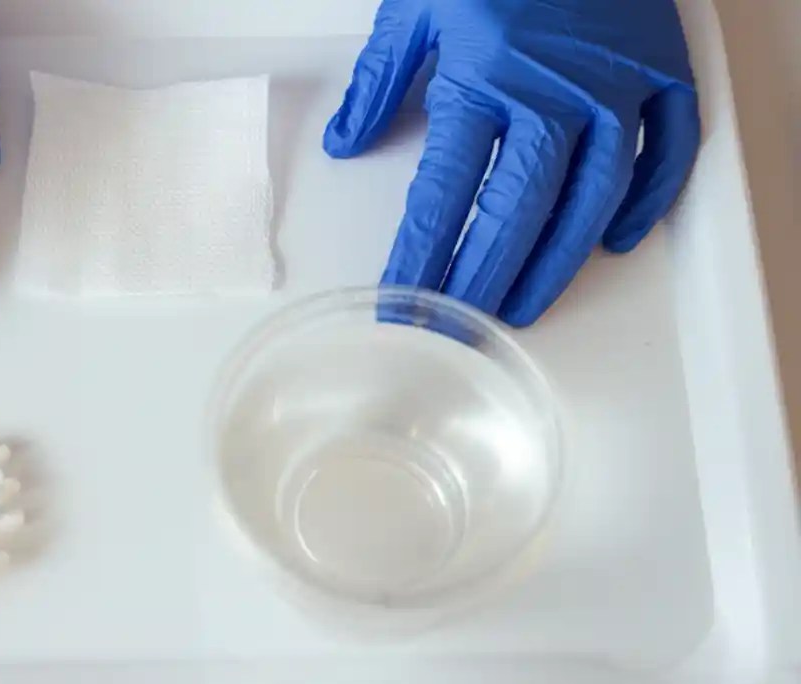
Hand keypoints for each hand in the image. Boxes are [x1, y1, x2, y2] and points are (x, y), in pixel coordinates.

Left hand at [325, 0, 699, 325]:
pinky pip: (666, 152)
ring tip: (522, 305)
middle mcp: (554, 93)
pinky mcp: (661, 73)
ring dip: (557, 262)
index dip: (422, 256)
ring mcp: (615, 86)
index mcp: (484, 79)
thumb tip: (344, 143)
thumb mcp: (416, 7)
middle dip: (484, 279)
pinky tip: (615, 241)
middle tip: (459, 324)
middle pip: (518, 212)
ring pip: (592, 198)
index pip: (446, 193)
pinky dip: (645, 201)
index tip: (401, 300)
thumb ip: (379, 81)